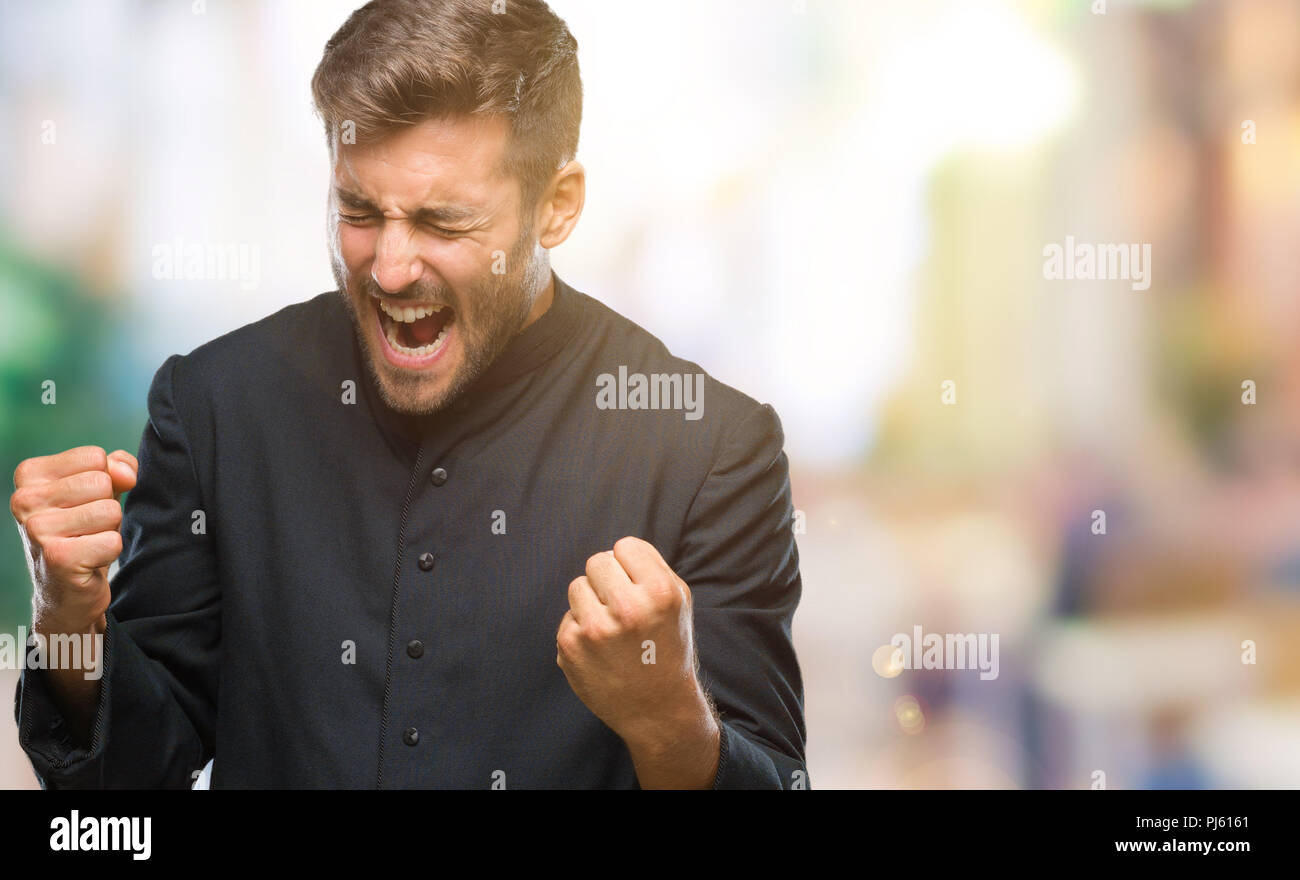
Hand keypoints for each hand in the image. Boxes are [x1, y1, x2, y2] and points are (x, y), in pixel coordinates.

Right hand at [11, 445, 137, 636]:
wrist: (65, 590)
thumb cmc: (83, 531)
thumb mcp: (101, 490)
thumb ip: (117, 467)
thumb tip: (125, 472)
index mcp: (29, 475)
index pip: (94, 456)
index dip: (105, 480)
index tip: (84, 504)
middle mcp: (24, 500)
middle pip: (102, 482)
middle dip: (107, 506)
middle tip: (87, 528)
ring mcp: (37, 529)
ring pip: (110, 510)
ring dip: (109, 529)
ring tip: (87, 542)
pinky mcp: (57, 558)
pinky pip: (113, 541)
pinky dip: (110, 552)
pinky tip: (88, 561)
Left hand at [557, 536, 719, 787]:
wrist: (657, 708)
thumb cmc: (668, 649)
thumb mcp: (679, 603)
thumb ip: (651, 568)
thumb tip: (615, 551)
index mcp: (659, 592)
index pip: (625, 547)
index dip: (630, 565)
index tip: (637, 586)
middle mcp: (627, 608)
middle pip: (597, 561)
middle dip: (607, 580)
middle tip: (621, 607)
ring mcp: (595, 628)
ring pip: (577, 585)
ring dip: (591, 602)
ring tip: (611, 628)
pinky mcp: (570, 645)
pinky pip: (568, 615)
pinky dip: (580, 628)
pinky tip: (599, 649)